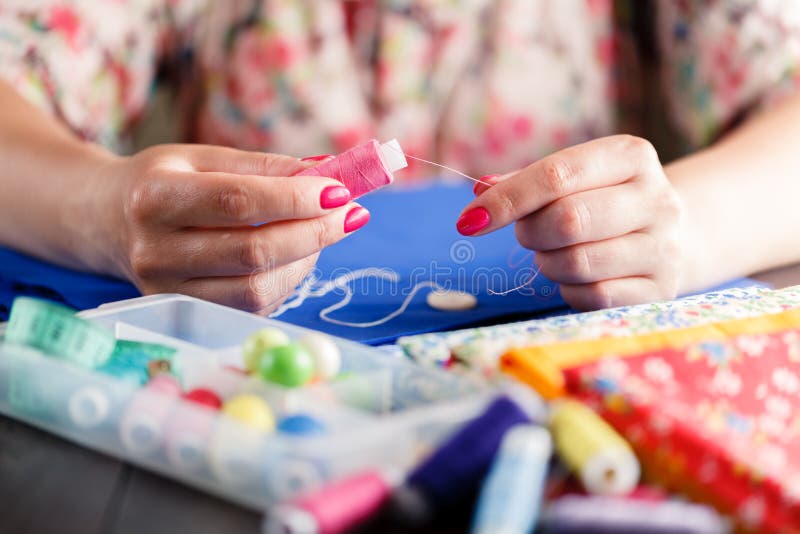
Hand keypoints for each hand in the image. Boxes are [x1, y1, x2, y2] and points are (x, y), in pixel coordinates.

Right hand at [96, 144, 367, 313]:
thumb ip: (266, 167)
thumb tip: (330, 176)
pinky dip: (286, 282)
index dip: (297, 199)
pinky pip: (252, 307)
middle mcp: (154, 250)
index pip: (239, 202)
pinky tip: (298, 256)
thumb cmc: (165, 182)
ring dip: (306, 261)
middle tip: (350, 214)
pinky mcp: (185, 314)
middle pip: (253, 252)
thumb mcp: (204, 158)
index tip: (341, 190)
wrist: (106, 221)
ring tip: (324, 232)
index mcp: (156, 197)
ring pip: (257, 289)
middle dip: (314, 232)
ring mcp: (166, 291)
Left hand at [458, 135, 684, 309]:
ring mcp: (664, 248)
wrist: (677, 236)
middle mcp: (657, 199)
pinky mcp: (660, 290)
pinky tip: (575, 277)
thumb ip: (525, 182)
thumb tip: (480, 190)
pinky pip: (591, 296)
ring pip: (576, 262)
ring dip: (547, 262)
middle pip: (567, 220)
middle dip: (529, 232)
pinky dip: (567, 289)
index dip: (506, 200)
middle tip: (527, 234)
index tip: (469, 221)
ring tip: (555, 252)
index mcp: (632, 156)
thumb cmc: (605, 200)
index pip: (557, 175)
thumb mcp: (575, 178)